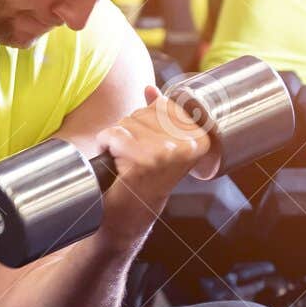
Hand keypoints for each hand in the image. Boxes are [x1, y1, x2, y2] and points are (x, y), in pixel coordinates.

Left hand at [93, 84, 210, 245]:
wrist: (128, 217)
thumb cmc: (143, 181)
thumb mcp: (158, 145)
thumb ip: (159, 115)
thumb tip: (151, 89)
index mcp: (199, 138)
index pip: (163, 105)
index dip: (147, 123)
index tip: (152, 150)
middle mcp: (187, 145)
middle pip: (143, 113)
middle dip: (131, 132)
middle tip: (137, 161)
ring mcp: (166, 153)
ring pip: (126, 123)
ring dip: (118, 142)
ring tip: (127, 165)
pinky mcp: (143, 161)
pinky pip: (113, 135)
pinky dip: (106, 146)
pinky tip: (117, 167)